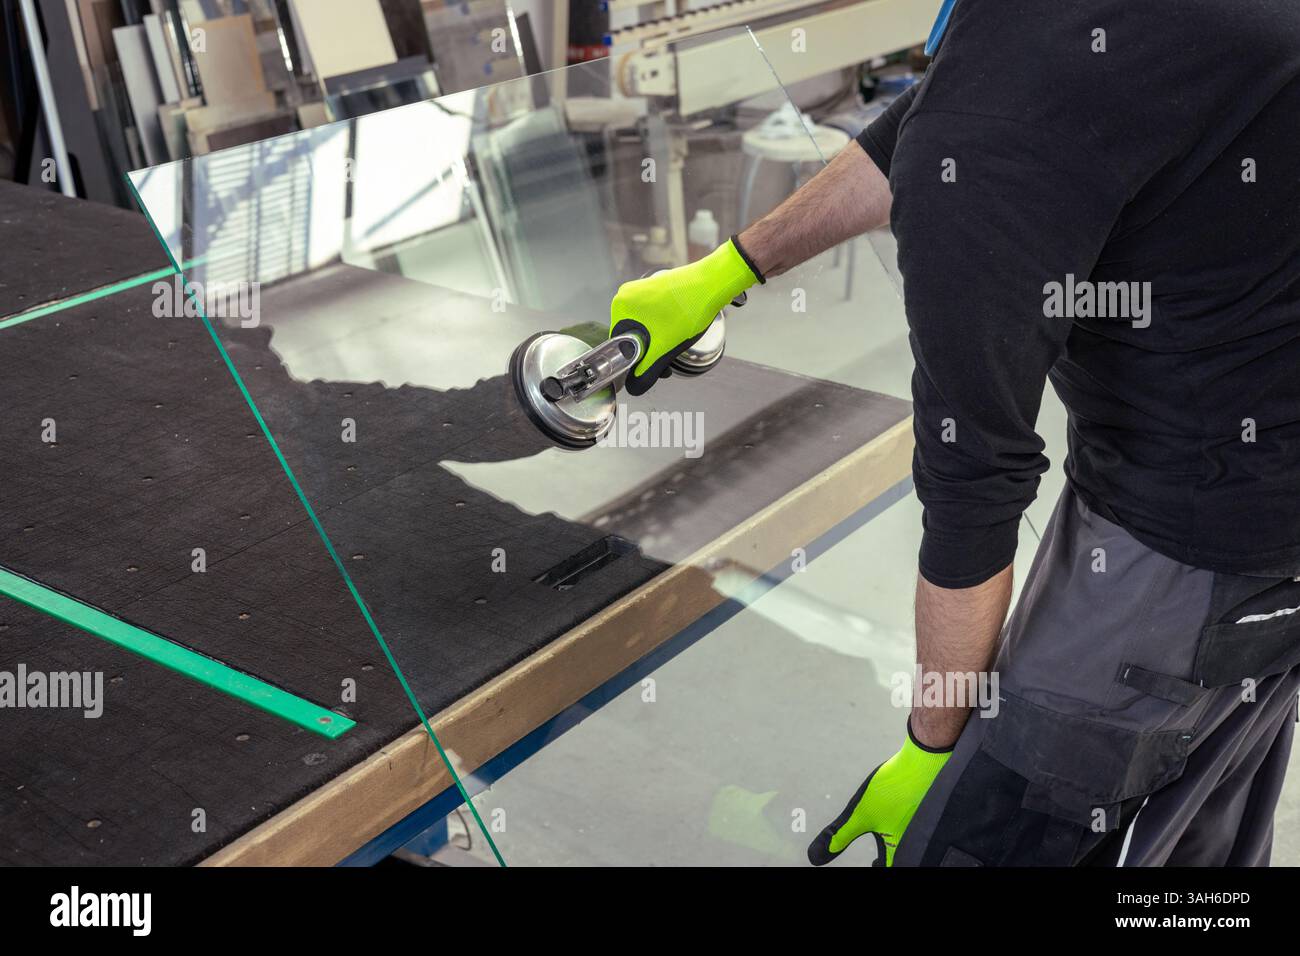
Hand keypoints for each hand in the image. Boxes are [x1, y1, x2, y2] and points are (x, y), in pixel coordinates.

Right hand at [609, 237, 759, 395]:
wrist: (713, 283)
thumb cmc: (689, 310)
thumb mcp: (665, 348)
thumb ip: (646, 372)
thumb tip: (634, 388)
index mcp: (620, 307)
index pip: (619, 344)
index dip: (634, 360)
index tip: (651, 367)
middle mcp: (626, 295)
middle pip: (631, 335)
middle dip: (648, 351)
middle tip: (667, 358)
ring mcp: (640, 289)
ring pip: (643, 327)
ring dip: (657, 341)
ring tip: (675, 343)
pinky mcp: (654, 288)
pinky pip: (650, 315)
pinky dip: (661, 327)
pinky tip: (677, 329)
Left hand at [807, 722, 951, 866]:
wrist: (927, 761)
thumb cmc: (895, 788)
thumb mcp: (860, 814)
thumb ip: (839, 836)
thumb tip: (814, 858)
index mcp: (901, 851)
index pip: (890, 871)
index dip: (879, 870)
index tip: (873, 866)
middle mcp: (918, 846)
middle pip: (903, 861)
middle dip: (890, 863)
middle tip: (878, 864)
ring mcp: (928, 832)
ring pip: (913, 849)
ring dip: (899, 850)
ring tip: (886, 851)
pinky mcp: (932, 819)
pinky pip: (923, 835)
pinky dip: (911, 837)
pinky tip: (900, 826)